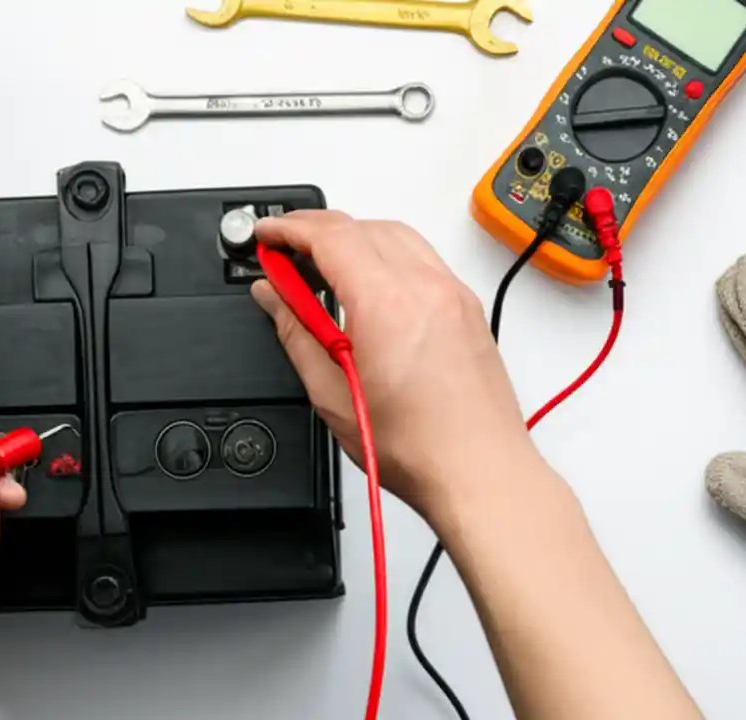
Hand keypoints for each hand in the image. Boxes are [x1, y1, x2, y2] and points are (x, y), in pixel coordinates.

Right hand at [251, 211, 541, 522]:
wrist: (479, 471)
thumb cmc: (418, 447)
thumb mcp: (332, 394)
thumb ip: (296, 333)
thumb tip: (273, 297)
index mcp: (386, 303)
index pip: (330, 236)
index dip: (289, 227)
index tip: (267, 234)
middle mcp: (426, 287)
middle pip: (363, 226)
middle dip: (318, 230)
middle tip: (286, 255)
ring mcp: (453, 294)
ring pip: (397, 235)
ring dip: (355, 238)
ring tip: (324, 270)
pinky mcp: (467, 308)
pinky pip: (423, 258)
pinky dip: (388, 256)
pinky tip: (369, 286)